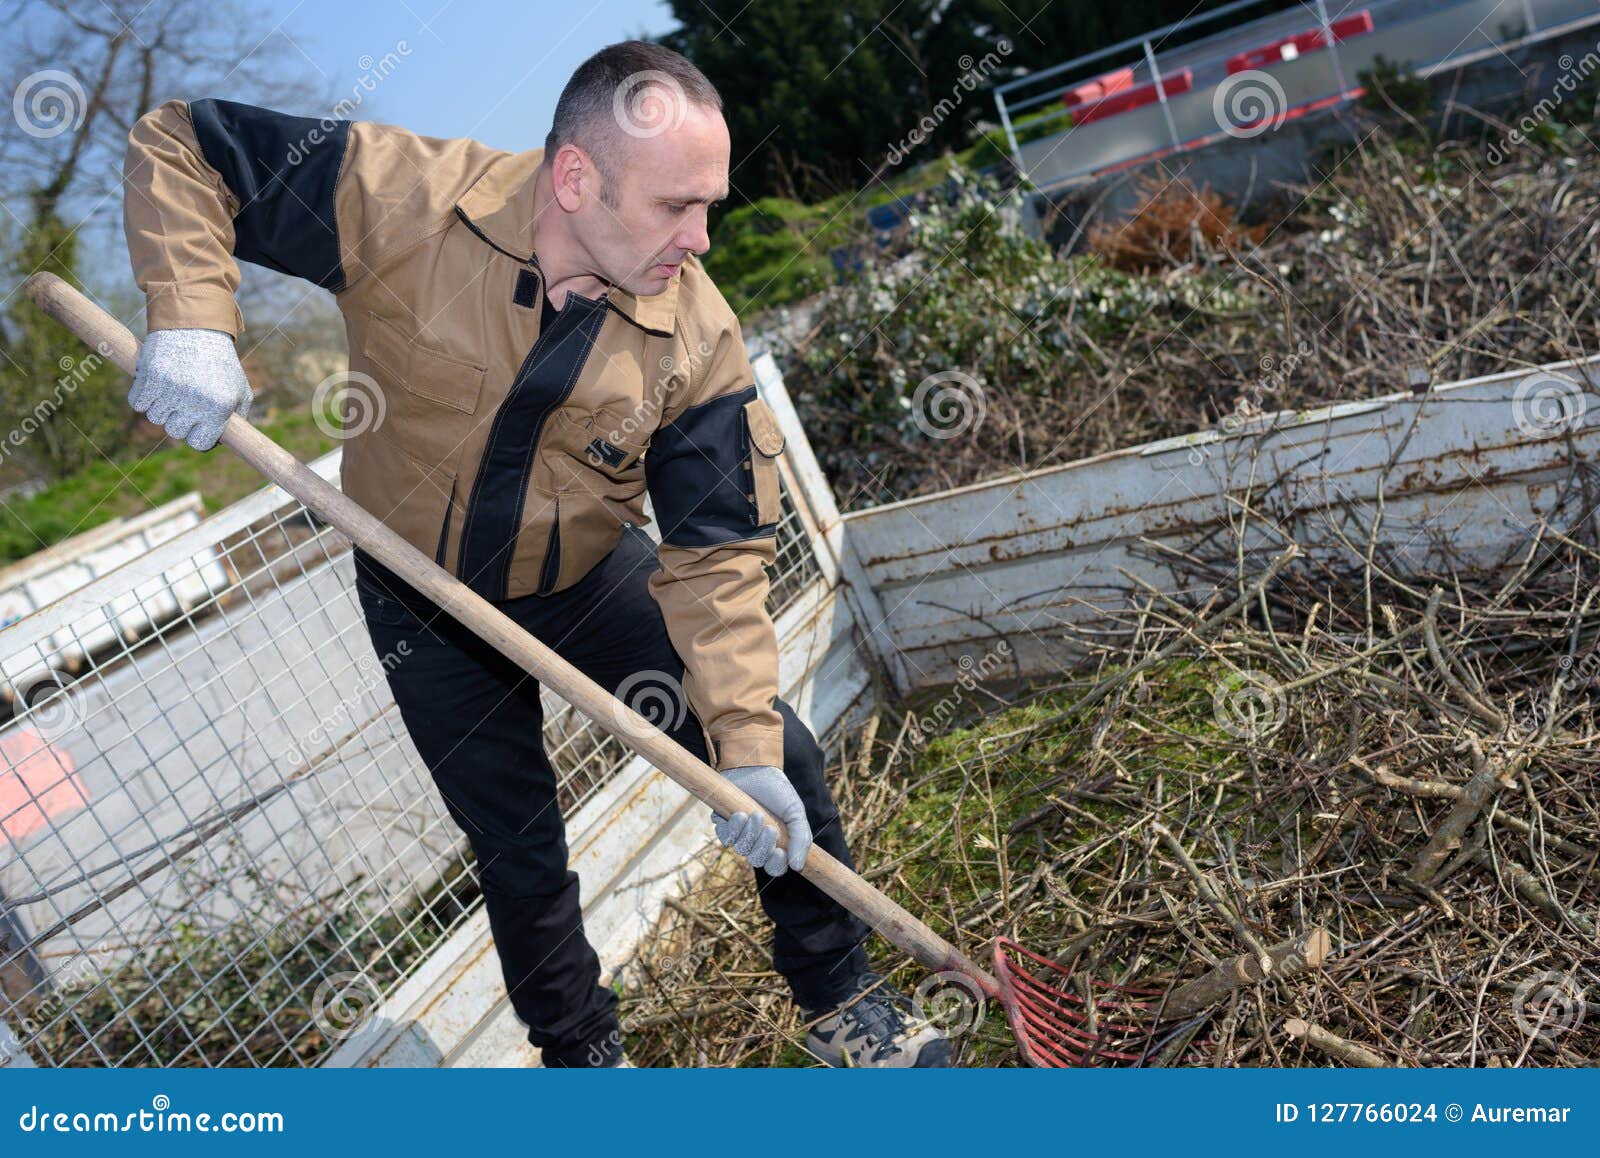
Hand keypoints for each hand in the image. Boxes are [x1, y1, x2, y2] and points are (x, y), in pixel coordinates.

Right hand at [130, 327, 252, 450]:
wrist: (196, 327)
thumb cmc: (219, 362)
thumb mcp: (239, 388)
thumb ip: (237, 417)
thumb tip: (221, 441)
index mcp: (219, 408)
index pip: (199, 443)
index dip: (196, 435)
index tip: (195, 425)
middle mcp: (195, 402)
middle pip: (175, 431)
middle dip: (178, 419)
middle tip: (184, 400)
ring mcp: (171, 389)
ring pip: (155, 418)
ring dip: (160, 406)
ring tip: (172, 386)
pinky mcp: (150, 376)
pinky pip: (137, 403)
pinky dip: (142, 396)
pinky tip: (154, 383)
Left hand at [711, 764, 811, 874]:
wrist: (756, 767)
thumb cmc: (777, 790)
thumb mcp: (796, 813)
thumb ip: (801, 838)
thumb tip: (798, 867)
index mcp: (776, 843)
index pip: (775, 867)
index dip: (776, 865)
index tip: (780, 852)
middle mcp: (756, 842)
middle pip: (757, 861)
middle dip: (763, 847)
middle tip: (770, 828)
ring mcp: (739, 834)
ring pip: (742, 849)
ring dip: (750, 833)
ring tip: (756, 814)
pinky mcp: (724, 825)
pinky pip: (726, 838)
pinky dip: (734, 828)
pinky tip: (740, 814)